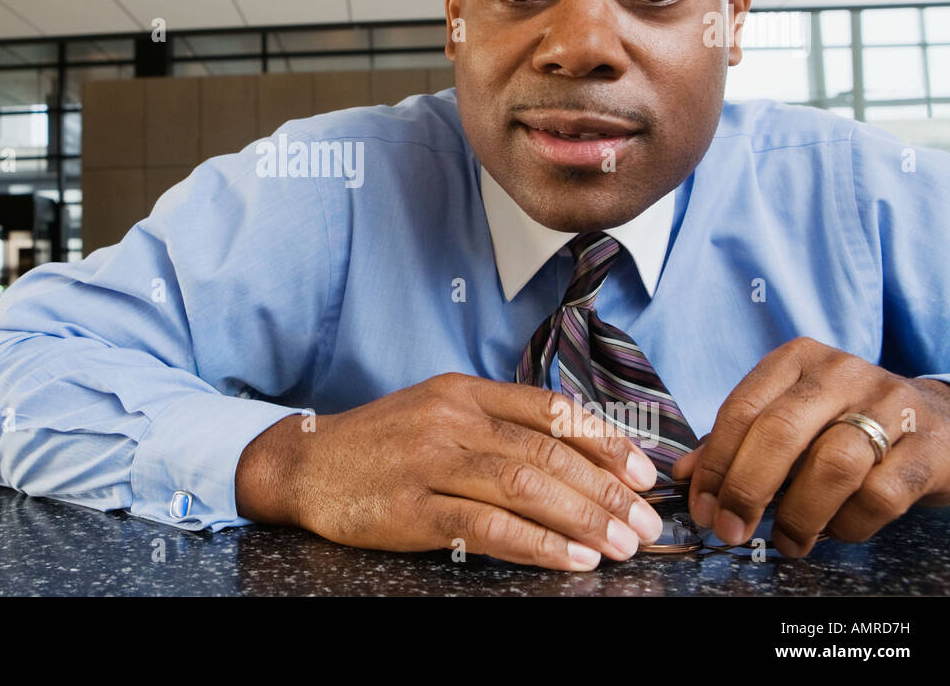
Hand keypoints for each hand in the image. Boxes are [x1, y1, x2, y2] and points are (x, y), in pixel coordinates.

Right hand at [235, 372, 664, 570]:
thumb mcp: (437, 411)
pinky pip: (485, 526)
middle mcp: (451, 419)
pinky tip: (571, 558)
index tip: (644, 475)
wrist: (304, 463)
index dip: (606, 442)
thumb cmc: (380, 442)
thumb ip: (496, 424)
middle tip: (645, 526)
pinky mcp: (409, 508)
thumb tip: (575, 456)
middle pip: (547, 453)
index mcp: (464, 391)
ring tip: (621, 547)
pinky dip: (536, 544)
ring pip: (525, 487)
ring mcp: (429, 462)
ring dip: (583, 519)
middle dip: (607, 492)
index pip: (551, 410)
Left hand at [670, 337, 949, 557]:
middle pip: (780, 432)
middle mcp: (842, 373)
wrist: (938, 421)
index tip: (703, 507)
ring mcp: (890, 406)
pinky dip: (849, 524)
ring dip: (799, 514)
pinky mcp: (929, 446)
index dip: (715, 464)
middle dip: (747, 490)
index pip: (741, 409)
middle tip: (732, 529)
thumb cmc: (845, 422)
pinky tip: (835, 529)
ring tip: (787, 540)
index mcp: (796, 359)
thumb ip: (736, 442)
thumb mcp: (789, 417)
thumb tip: (685, 478)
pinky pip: (879, 495)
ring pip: (832, 465)